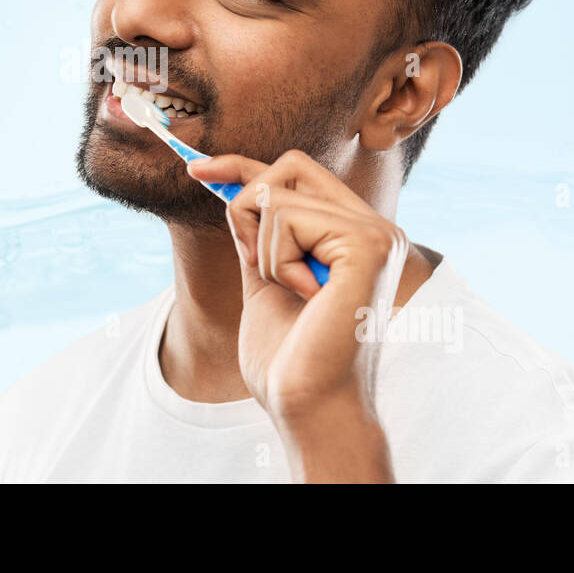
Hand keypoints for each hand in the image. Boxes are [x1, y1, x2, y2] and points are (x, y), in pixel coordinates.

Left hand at [186, 149, 409, 481]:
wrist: (308, 407)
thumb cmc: (290, 360)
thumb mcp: (264, 281)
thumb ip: (259, 236)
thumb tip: (233, 188)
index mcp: (356, 238)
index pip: (297, 175)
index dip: (242, 165)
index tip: (197, 168)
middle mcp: (375, 229)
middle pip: (289, 167)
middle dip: (248, 206)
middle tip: (253, 262)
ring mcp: (377, 234)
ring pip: (278, 197)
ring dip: (264, 251)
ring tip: (294, 294)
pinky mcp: (368, 244)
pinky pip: (288, 218)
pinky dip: (278, 262)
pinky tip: (305, 297)